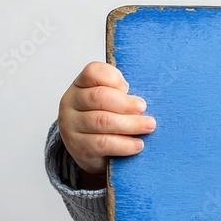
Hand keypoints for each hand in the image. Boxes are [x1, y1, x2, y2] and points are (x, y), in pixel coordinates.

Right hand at [57, 61, 155, 175]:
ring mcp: (72, 125)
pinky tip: (137, 145)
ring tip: (148, 126)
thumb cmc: (105, 116)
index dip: (114, 78)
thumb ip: (121, 93)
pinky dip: (124, 144)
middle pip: (99, 97)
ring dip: (130, 124)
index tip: (129, 87)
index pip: (93, 72)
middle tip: (144, 109)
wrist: (88, 148)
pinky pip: (102, 144)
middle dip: (126, 103)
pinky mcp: (78, 147)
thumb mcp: (112, 99)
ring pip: (102, 121)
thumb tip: (140, 102)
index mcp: (81, 84)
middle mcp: (71, 102)